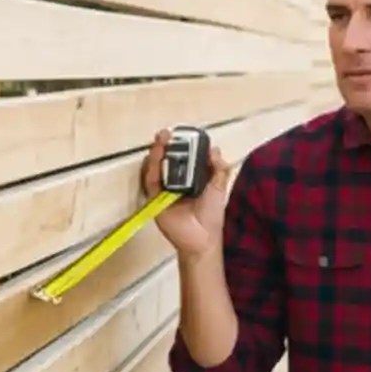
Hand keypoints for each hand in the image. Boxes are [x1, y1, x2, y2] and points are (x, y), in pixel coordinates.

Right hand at [141, 128, 231, 257]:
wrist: (203, 238)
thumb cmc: (211, 215)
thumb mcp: (219, 187)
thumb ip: (218, 168)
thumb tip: (214, 149)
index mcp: (190, 179)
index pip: (182, 158)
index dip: (181, 146)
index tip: (182, 134)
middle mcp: (175, 183)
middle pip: (166, 160)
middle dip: (166, 145)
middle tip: (167, 132)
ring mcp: (164, 191)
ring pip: (156, 167)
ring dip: (157, 152)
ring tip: (162, 138)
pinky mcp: (155, 199)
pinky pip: (151, 181)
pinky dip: (152, 167)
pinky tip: (157, 155)